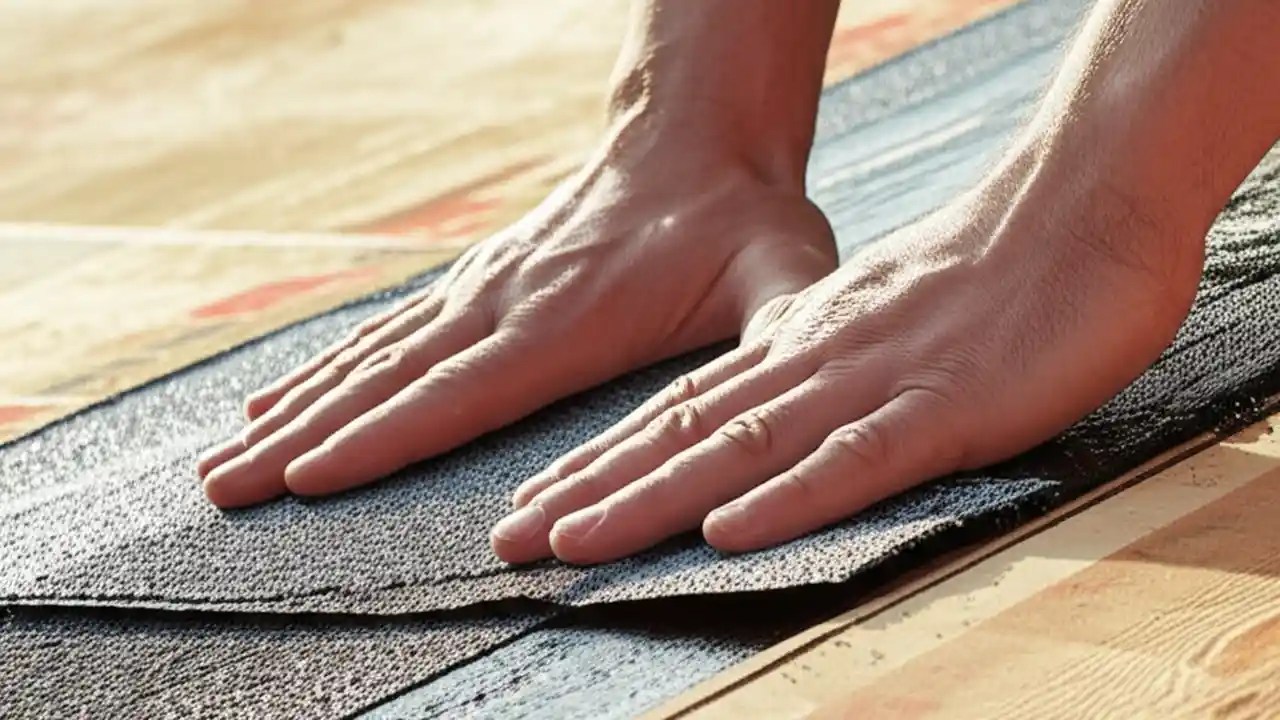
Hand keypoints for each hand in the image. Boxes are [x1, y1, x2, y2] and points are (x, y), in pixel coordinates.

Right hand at [196, 138, 835, 507]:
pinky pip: (385, 332)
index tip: (308, 476)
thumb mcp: (782, 269)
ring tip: (225, 461)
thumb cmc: (739, 216)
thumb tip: (791, 407)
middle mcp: (503, 302)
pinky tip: (278, 398)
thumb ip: (782, 328)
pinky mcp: (474, 282)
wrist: (692, 136)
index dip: (385, 438)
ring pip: (370, 359)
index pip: (461, 390)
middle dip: (303, 440)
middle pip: (387, 382)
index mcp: (569, 317)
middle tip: (224, 490)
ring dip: (294, 412)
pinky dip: (324, 369)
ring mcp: (480, 289)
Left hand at [491, 144, 1206, 564]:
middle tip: (510, 540)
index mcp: (794, 344)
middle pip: (678, 435)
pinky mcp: (939, 410)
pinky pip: (851, 461)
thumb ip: (818, 366)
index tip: (536, 501)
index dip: (600, 460)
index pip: (676, 410)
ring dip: (650, 498)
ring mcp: (867, 385)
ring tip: (572, 541)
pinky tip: (724, 531)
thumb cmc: (983, 279)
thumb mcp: (874, 322)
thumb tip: (769, 415)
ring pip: (738, 448)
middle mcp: (808, 364)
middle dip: (588, 491)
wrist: (1077, 214)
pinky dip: (785, 499)